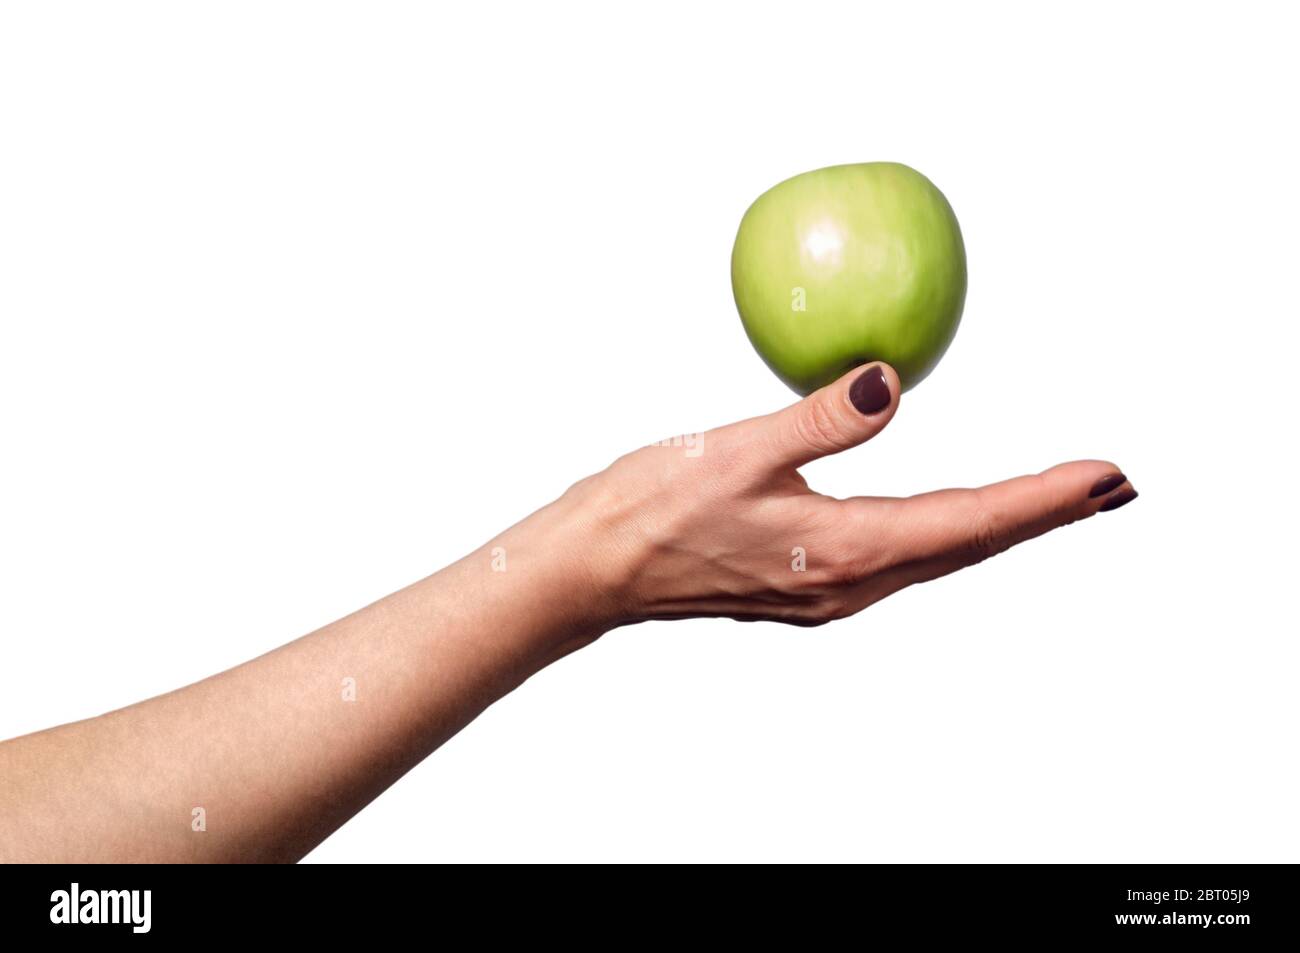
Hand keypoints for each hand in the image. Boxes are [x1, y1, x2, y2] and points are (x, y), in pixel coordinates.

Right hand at [556, 363, 1136, 627]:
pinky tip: (950, 515)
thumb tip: (892, 383)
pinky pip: (900, 554)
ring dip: (1000, 524)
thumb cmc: (650, 508)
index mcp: (844, 552)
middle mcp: (849, 584)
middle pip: (970, 545)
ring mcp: (828, 591)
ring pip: (938, 554)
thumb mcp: (736, 449)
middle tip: (1109, 488)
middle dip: (1042, 516)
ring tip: (1052, 500)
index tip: (1107, 476)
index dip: (1045, 499)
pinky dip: (946, 529)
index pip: (971, 522)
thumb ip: (823, 419)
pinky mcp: (804, 583)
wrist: (593, 570)